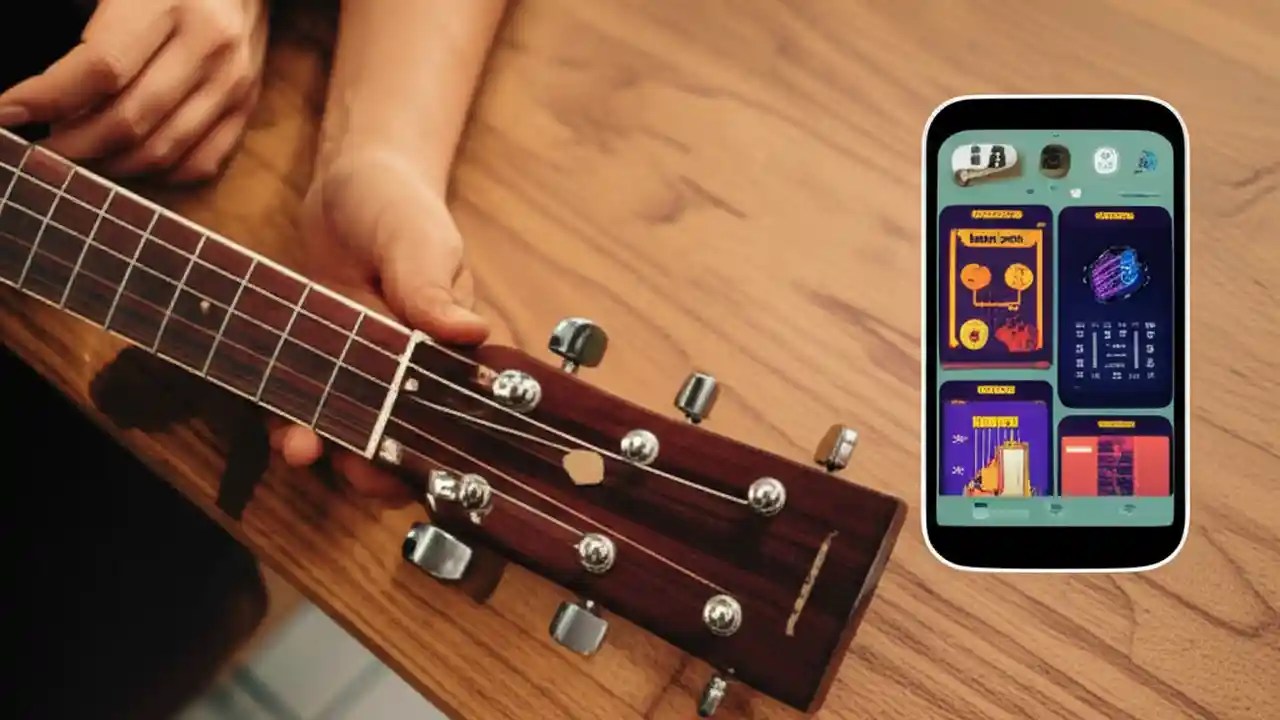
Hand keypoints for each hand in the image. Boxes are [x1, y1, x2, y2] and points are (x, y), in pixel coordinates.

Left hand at [0, 0, 267, 182]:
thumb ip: (87, 24)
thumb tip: (37, 87)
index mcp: (168, 4)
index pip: (101, 69)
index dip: (48, 98)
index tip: (7, 114)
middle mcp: (207, 47)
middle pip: (130, 119)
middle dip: (74, 144)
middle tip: (40, 149)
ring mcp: (234, 83)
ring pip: (163, 151)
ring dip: (111, 165)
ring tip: (79, 155)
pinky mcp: (248, 107)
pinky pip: (202, 162)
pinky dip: (160, 175)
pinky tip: (129, 161)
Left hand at [269, 148, 489, 503]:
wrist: (349, 187)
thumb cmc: (398, 208)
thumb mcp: (418, 242)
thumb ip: (432, 290)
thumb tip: (473, 332)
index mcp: (454, 352)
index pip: (461, 414)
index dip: (441, 449)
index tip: (414, 465)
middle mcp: (414, 374)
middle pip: (405, 438)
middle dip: (378, 464)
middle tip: (354, 466)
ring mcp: (365, 374)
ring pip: (353, 432)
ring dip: (329, 450)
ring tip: (303, 448)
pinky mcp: (323, 367)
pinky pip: (310, 406)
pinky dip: (292, 421)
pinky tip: (278, 425)